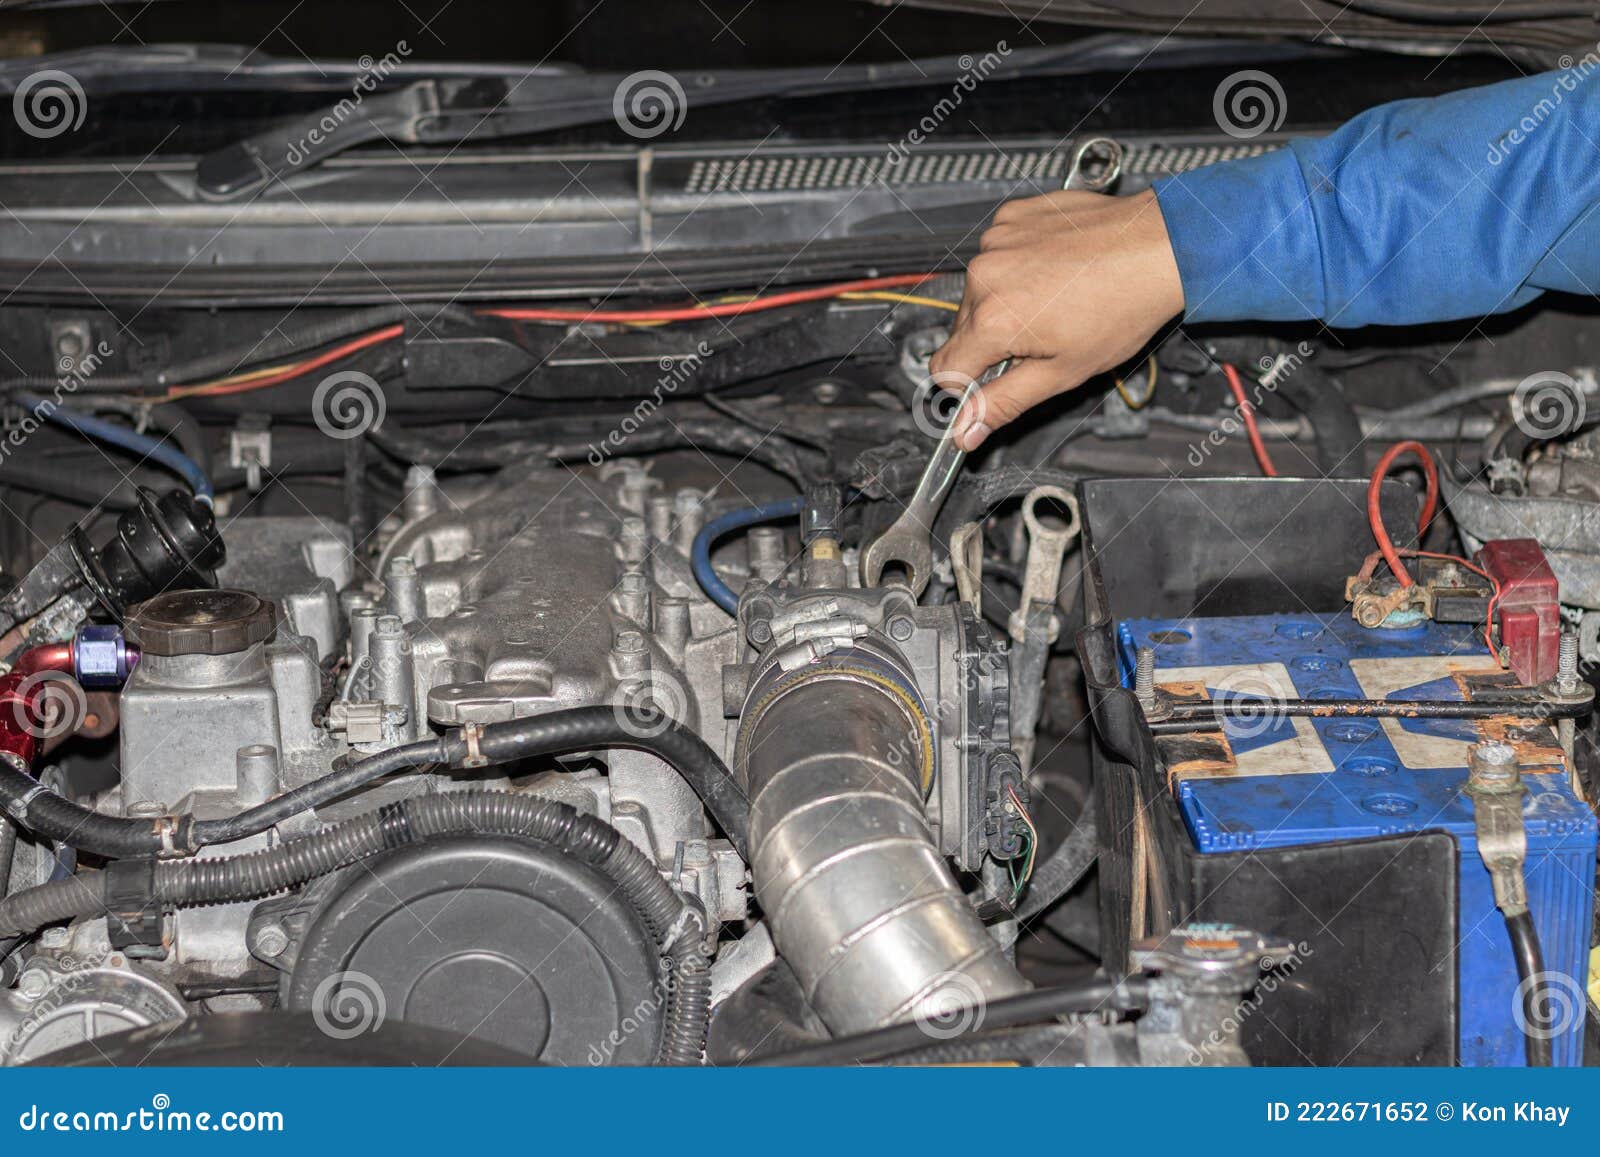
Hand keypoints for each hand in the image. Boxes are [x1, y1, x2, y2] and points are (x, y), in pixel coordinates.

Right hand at [928, 187, 1184, 450]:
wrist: (1160, 245)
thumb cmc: (1123, 305)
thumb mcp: (1062, 372)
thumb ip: (1004, 402)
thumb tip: (966, 431)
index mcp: (993, 320)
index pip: (945, 370)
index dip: (965, 387)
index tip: (987, 387)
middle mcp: (985, 276)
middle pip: (963, 330)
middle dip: (993, 341)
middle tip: (1042, 339)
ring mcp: (996, 241)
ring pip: (979, 292)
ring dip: (1004, 302)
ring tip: (1054, 301)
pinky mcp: (1011, 218)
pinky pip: (997, 254)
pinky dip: (1016, 266)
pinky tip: (1053, 271)